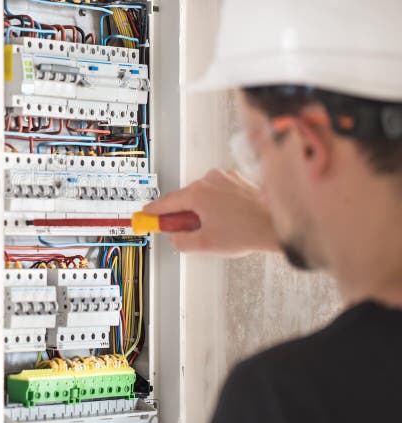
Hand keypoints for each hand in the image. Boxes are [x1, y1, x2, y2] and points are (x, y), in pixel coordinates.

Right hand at [142, 169, 279, 255]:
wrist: (278, 225)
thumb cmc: (247, 232)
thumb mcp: (205, 244)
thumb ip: (181, 241)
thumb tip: (174, 237)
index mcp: (197, 193)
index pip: (166, 203)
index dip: (153, 212)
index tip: (144, 216)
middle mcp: (209, 180)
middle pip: (185, 198)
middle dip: (185, 215)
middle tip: (190, 232)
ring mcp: (225, 178)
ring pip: (203, 195)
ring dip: (203, 210)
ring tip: (218, 228)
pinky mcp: (238, 180)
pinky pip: (218, 192)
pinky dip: (218, 204)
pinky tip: (229, 219)